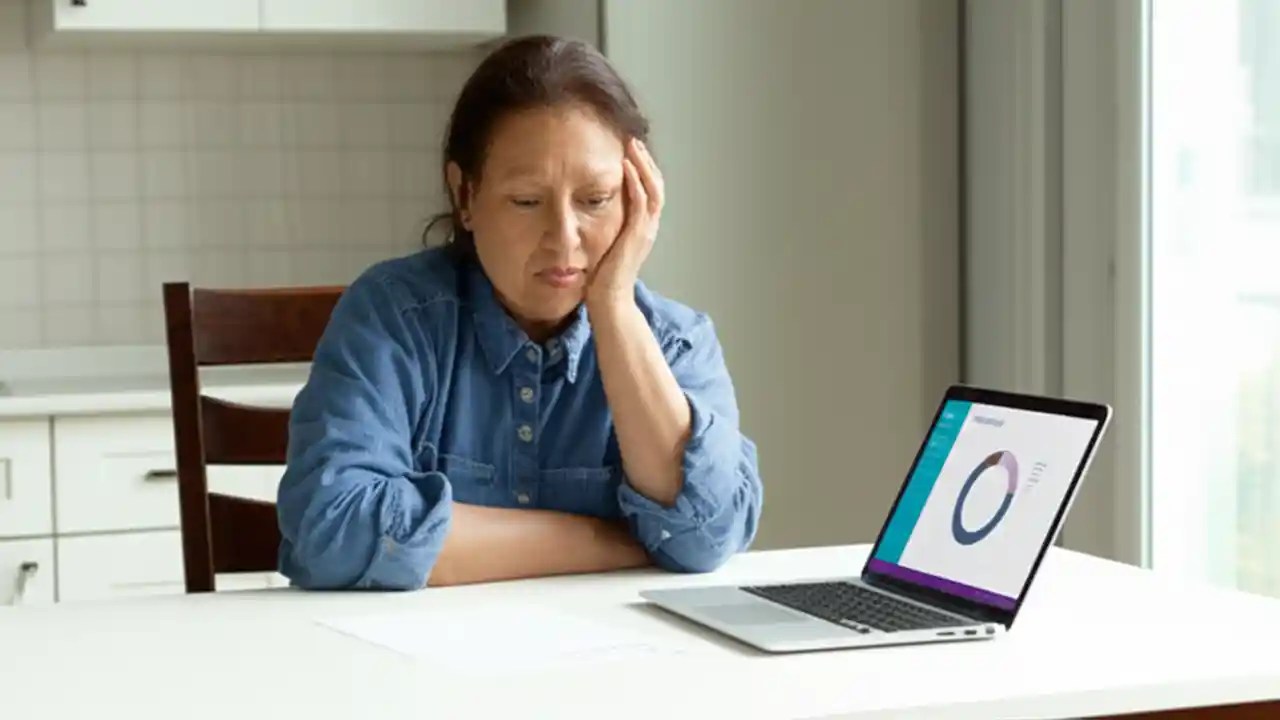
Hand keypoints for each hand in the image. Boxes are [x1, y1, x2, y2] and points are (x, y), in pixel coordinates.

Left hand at [586, 137, 663, 310]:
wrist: (608, 302)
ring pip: (653, 188)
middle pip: (656, 184)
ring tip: (630, 145)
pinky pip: (641, 202)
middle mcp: (649, 227)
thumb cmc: (601, 278)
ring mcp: (645, 231)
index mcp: (643, 228)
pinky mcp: (637, 235)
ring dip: (642, 164)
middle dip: (645, 160)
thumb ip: (604, 227)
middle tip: (632, 139)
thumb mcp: (604, 244)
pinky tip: (624, 165)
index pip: (650, 190)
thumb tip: (586, 210)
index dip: (643, 168)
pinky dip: (635, 181)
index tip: (629, 149)